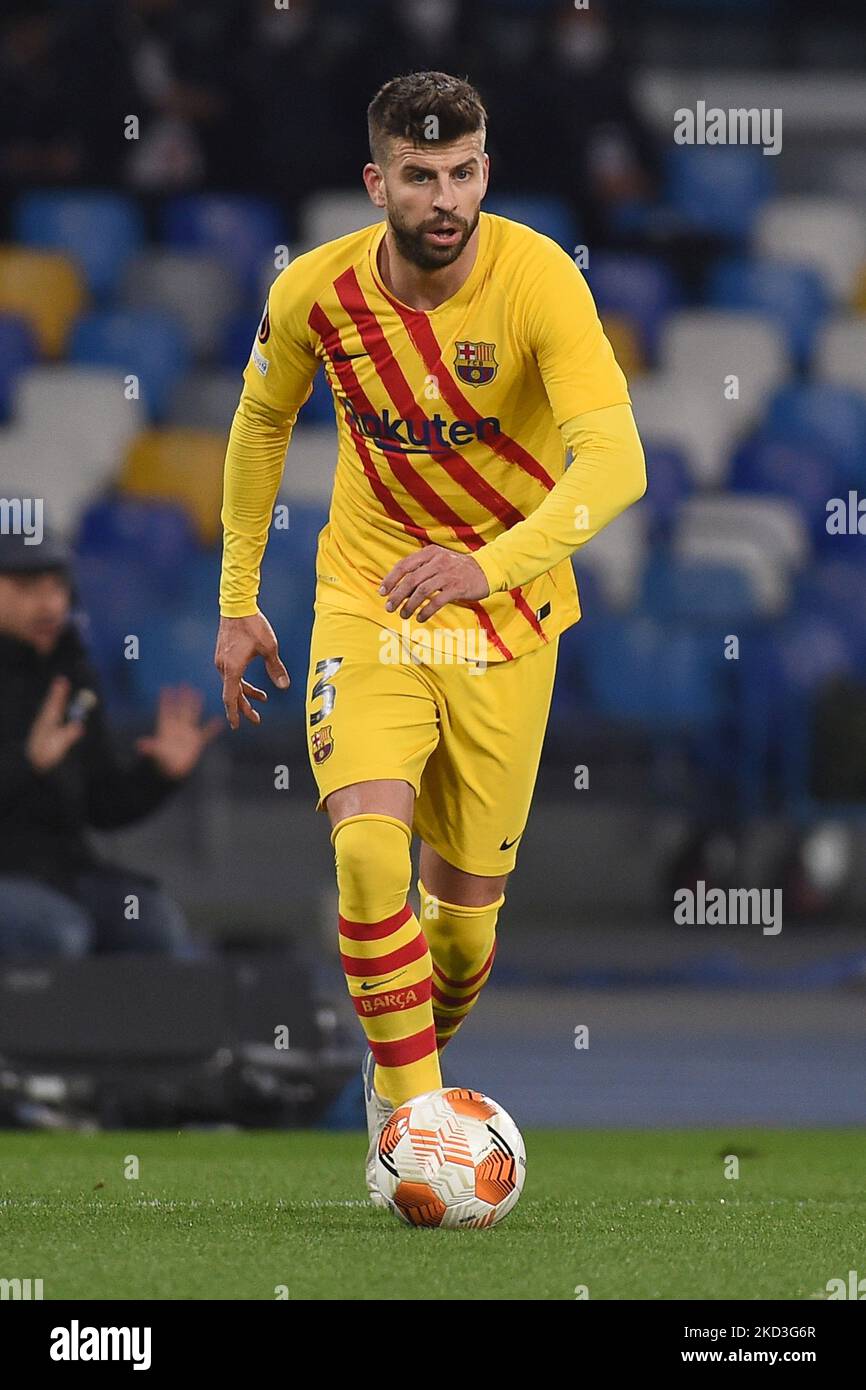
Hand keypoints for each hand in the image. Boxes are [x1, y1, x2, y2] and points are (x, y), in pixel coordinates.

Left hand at [25, 675, 85, 771]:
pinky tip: (56, 709)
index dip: (59, 692)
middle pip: (52, 704)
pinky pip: (51, 716)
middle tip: (61, 680)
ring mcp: (44, 727)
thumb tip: (79, 725)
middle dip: (58, 692)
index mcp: (48, 721)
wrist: (32, 765)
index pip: (55, 703)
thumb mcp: (59, 745)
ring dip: (56, 699)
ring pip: (51, 709)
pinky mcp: (44, 733)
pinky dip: (55, 708)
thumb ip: (69, 735)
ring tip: (58, 690)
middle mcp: (45, 721)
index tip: (62, 680)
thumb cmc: (46, 755)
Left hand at [135, 685, 221, 777]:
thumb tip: (140, 745)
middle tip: (184, 684)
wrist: (173, 772)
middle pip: (181, 709)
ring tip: (198, 693)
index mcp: (167, 729)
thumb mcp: (157, 753)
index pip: (166, 711)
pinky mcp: (196, 742)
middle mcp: (178, 728)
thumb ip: (150, 747)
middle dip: (182, 697)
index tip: (166, 688)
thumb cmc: (163, 762)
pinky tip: (219, 721)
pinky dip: (213, 727)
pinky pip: (207, 733)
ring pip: (192, 716)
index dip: (166, 700)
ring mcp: (188, 734)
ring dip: (196, 705)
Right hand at [213, 611, 289, 730]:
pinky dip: (242, 682)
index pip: (231, 698)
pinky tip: (254, 683)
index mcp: (232, 669)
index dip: (234, 713)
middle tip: (258, 719)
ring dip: (246, 693)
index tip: (237, 726)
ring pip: (232, 684)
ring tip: (264, 698)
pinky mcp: (223, 654)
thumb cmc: (254, 626)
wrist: (237, 606)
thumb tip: (284, 687)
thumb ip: (276, 668)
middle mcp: (223, 667)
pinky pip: (231, 675)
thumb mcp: (270, 648)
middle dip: (245, 708)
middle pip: (232, 694)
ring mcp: (222, 660)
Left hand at [379, 546, 489, 621]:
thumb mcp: (438, 561)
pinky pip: (437, 601)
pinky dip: (426, 611)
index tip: (382, 592)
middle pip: (410, 580)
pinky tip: (420, 618)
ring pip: (422, 591)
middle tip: (389, 607)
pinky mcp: (457, 588)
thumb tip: (398, 587)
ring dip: (409, 605)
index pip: (404, 565)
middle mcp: (437, 562)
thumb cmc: (457, 568)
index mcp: (430, 553)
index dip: (391, 579)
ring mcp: (448, 574)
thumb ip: (421, 569)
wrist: (485, 570)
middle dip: (397, 595)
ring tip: (403, 615)